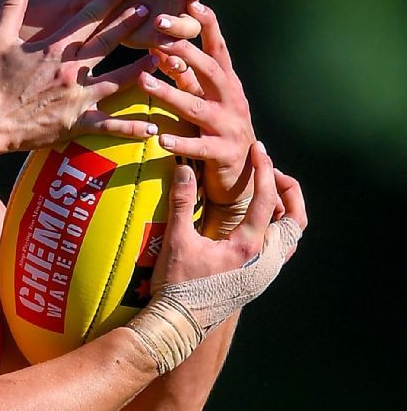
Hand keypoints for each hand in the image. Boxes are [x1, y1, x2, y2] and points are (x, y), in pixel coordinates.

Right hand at [0, 0, 158, 152]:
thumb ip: (12, 10)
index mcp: (54, 49)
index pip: (87, 18)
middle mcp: (71, 70)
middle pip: (108, 43)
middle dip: (130, 25)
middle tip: (151, 10)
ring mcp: (77, 97)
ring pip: (118, 81)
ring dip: (142, 69)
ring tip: (163, 58)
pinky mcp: (77, 122)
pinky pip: (109, 125)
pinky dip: (132, 128)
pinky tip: (153, 128)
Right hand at [128, 142, 304, 372]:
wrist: (180, 323)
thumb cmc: (177, 284)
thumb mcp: (176, 239)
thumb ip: (182, 201)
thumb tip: (184, 168)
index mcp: (248, 247)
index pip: (267, 201)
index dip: (263, 170)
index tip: (258, 149)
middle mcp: (265, 260)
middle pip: (296, 221)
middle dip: (289, 192)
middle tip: (271, 172)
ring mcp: (265, 272)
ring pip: (291, 238)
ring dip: (285, 212)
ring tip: (266, 194)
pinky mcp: (258, 279)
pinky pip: (280, 249)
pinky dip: (277, 229)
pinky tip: (256, 222)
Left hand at [139, 2, 252, 207]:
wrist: (244, 176)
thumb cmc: (216, 129)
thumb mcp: (205, 98)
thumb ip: (186, 75)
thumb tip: (162, 46)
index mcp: (227, 84)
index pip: (218, 49)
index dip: (208, 27)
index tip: (193, 3)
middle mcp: (232, 101)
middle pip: (209, 71)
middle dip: (185, 51)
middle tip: (158, 34)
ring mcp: (229, 127)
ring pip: (197, 106)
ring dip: (170, 92)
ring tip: (143, 81)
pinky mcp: (223, 153)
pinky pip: (198, 147)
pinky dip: (180, 141)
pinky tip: (159, 137)